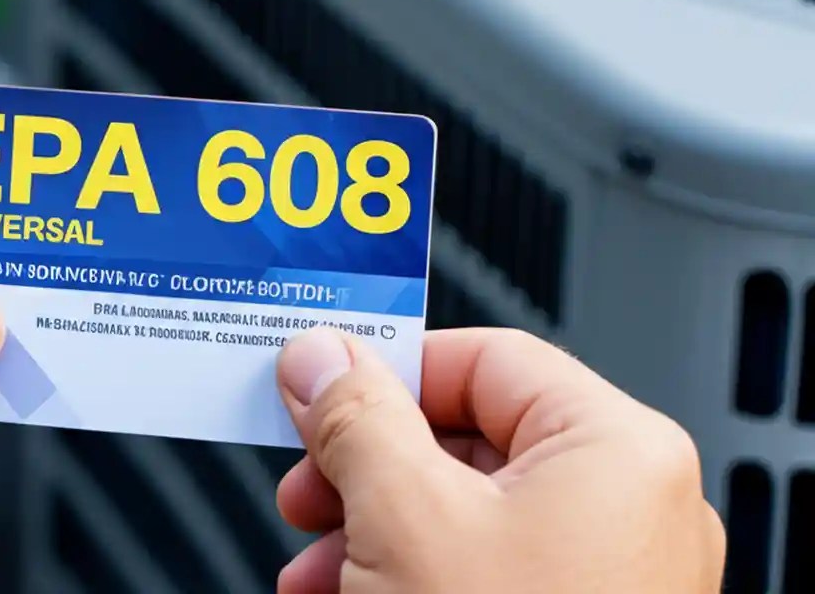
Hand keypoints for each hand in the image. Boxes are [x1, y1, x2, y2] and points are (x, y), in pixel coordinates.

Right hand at [274, 328, 724, 592]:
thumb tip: (322, 359)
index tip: (319, 388)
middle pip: (467, 440)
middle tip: (305, 487)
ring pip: (464, 513)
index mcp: (613, 450)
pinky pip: (482, 572)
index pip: (484, 360)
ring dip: (370, 531)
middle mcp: (628, 506)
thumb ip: (357, 418)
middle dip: (364, 468)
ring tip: (312, 570)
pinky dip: (407, 576)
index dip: (388, 369)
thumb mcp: (403, 516)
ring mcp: (609, 574)